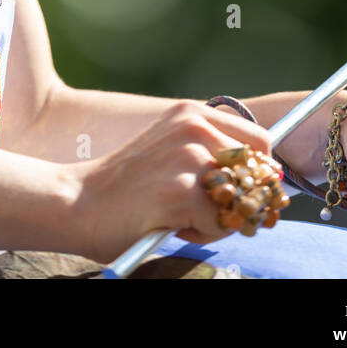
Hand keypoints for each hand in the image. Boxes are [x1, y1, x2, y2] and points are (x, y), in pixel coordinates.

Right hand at [72, 99, 273, 265]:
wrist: (77, 203)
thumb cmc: (128, 188)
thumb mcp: (172, 154)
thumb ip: (212, 156)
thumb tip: (269, 182)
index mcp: (192, 114)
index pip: (260, 141)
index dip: (260, 174)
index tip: (243, 196)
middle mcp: (194, 126)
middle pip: (258, 172)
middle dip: (244, 201)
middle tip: (212, 215)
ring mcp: (188, 156)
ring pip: (240, 200)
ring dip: (221, 219)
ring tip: (186, 218)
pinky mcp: (181, 190)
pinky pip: (220, 222)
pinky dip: (203, 234)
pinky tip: (173, 226)